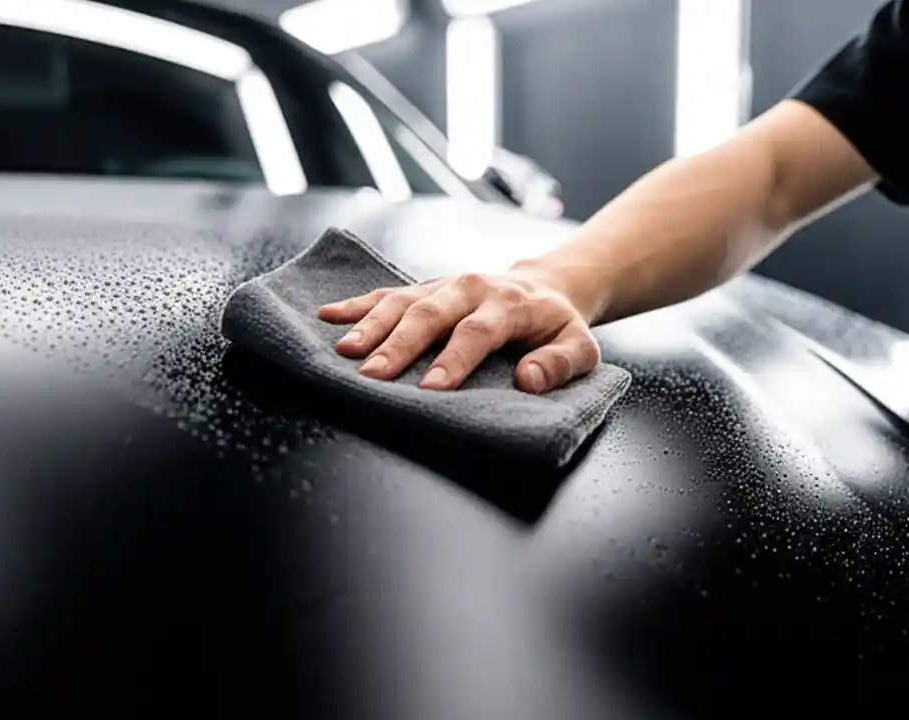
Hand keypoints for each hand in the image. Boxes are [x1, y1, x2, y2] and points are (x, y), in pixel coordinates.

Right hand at [317, 270, 599, 393]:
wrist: (546, 286)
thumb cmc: (558, 326)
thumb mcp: (580, 348)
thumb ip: (560, 363)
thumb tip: (529, 379)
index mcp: (510, 304)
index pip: (478, 331)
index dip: (455, 359)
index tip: (433, 388)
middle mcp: (471, 288)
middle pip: (431, 314)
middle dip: (400, 345)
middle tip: (373, 375)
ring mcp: (443, 286)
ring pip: (403, 301)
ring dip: (371, 325)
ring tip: (345, 351)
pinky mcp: (424, 288)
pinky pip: (387, 293)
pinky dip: (357, 304)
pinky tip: (327, 315)